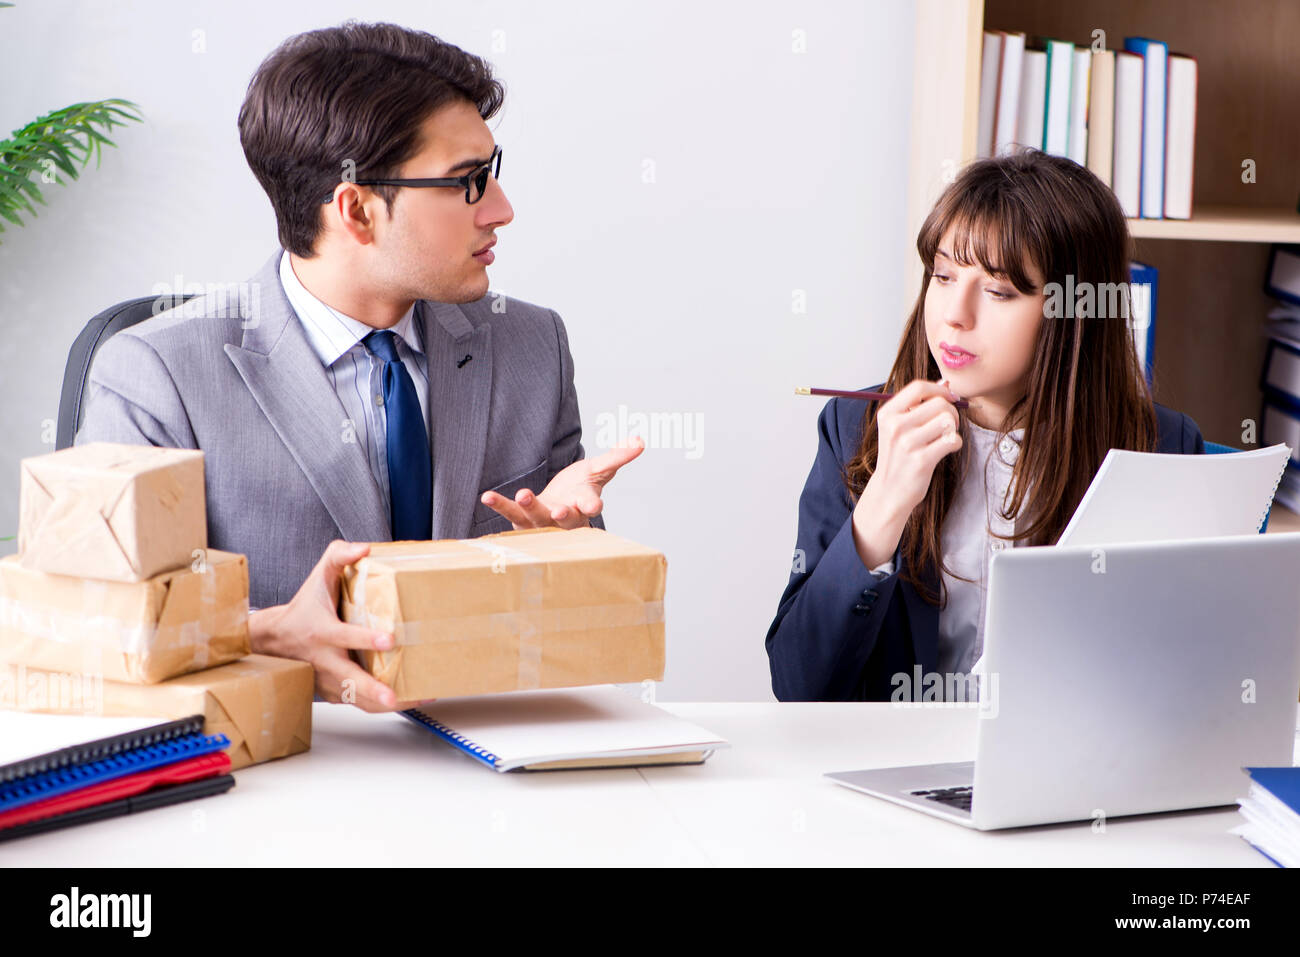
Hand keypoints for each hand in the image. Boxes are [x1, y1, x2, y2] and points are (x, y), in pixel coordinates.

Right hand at [248, 539, 432, 712]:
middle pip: (349, 679)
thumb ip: (339, 556)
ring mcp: (327, 680)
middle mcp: (325, 660)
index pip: (345, 636)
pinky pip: (357, 704)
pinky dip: (379, 706)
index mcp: (323, 632)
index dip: (366, 638)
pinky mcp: (331, 693)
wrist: (274, 641)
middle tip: (394, 696)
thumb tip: (365, 547)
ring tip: (416, 700)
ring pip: (356, 698)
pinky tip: (407, 701)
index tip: (389, 639)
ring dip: (384, 703)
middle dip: (372, 689)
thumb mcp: (318, 577)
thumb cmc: (304, 608)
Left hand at [479, 438, 644, 529]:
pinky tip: (486, 496)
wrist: (558, 503)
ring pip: (536, 518)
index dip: (592, 505)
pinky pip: (511, 512)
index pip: (591, 506)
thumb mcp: (598, 469)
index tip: (594, 505)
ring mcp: (542, 521)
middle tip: (559, 512)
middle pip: (564, 519)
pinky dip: (500, 504)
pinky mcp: (523, 518)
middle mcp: (564, 517)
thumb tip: (640, 441)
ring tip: (524, 493)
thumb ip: (617, 456)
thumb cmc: (580, 488)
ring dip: (530, 507)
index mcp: (584, 504)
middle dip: (562, 516)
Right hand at [863, 378, 962, 517]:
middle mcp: (895, 426)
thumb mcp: (897, 427)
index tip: (949, 397)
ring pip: (948, 421)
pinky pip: (952, 441)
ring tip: (944, 437)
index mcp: (887, 414)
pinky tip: (945, 450)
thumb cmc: (897, 457)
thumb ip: (917, 405)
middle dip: (952, 412)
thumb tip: (944, 383)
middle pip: (939, 403)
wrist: (889, 492)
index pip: (918, 387)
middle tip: (948, 424)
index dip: (940, 389)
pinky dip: (954, 444)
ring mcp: (907, 443)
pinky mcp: (921, 460)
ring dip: (952, 429)